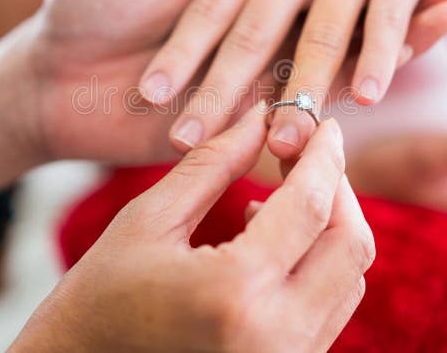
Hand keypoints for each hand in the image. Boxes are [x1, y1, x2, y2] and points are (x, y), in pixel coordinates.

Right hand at [11, 108, 374, 351]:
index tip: (323, 124)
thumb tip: (260, 116)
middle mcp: (275, 338)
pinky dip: (315, 263)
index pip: (309, 207)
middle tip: (310, 152)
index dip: (323, 156)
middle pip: (349, 247)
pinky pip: (327, 309)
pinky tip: (273, 238)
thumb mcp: (148, 219)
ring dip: (329, 226)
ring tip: (280, 194)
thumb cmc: (97, 297)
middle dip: (337, 188)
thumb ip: (212, 163)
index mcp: (234, 292)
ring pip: (347, 280)